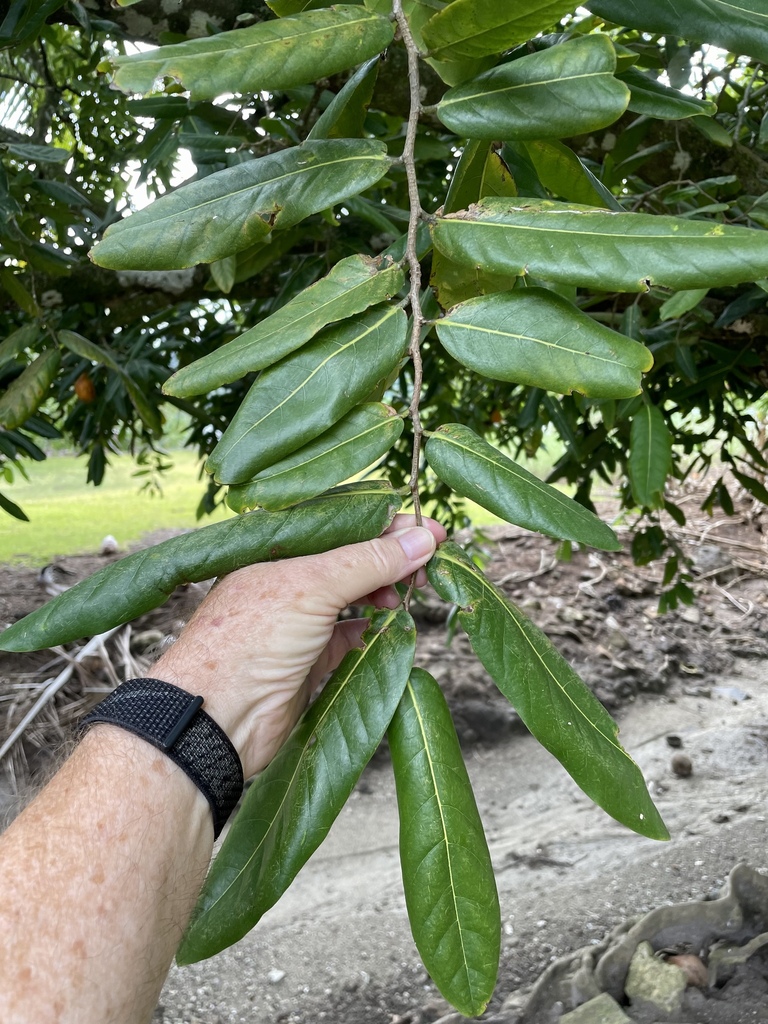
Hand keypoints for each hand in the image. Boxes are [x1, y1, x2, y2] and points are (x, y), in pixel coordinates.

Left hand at [154, 516, 445, 777]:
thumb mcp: (312, 587)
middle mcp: (287, 582)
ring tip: (410, 596)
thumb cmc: (251, 640)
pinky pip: (351, 637)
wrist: (218, 721)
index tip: (430, 529)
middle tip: (430, 565)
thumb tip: (422, 539)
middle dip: (391, 559)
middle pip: (351, 560)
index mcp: (277, 551)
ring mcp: (298, 622)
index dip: (386, 524)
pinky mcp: (309, 660)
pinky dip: (374, 631)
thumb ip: (368, 561)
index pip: (341, 524)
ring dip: (385, 593)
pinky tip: (393, 626)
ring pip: (353, 597)